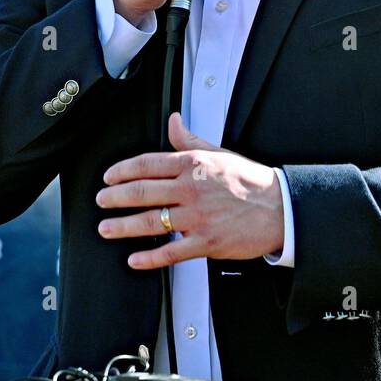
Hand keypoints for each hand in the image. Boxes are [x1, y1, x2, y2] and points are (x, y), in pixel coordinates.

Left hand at [96, 112, 283, 267]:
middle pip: (142, 192)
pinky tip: (135, 259)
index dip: (122, 171)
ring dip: (123, 226)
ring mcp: (198, 216)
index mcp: (194, 164)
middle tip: (101, 201)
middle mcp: (192, 188)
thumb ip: (190, 140)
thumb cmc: (250, 182)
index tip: (108, 177)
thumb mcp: (219, 153)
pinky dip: (150, 257)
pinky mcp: (206, 241)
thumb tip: (173, 122)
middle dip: (115, 198)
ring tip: (106, 228)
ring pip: (151, 221)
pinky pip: (171, 251)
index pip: (147, 164)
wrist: (279, 209)